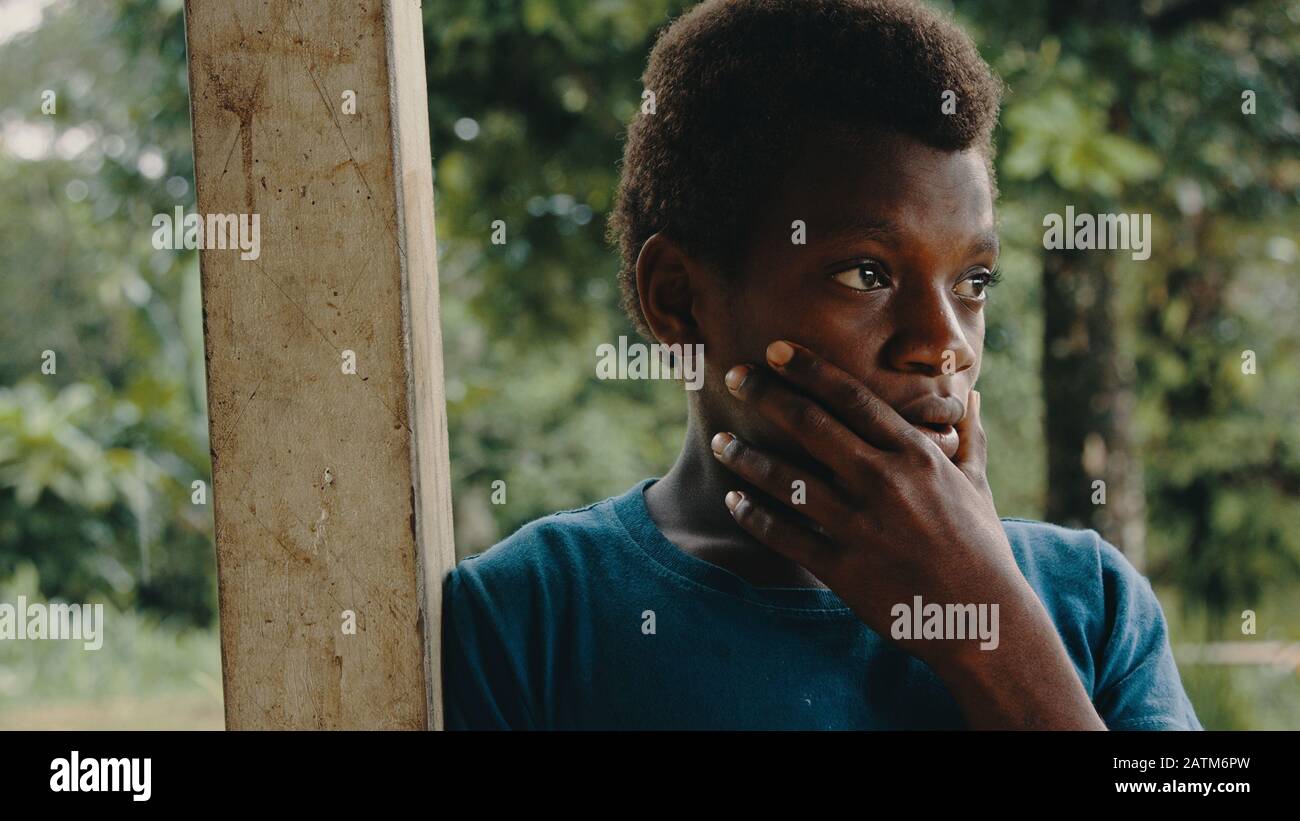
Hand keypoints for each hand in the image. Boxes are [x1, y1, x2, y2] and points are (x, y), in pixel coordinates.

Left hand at [712, 339, 1021, 661]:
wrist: (982, 621)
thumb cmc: (980, 548)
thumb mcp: (977, 485)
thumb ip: (968, 435)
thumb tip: (971, 394)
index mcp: (916, 456)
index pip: (853, 398)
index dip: (809, 369)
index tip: (776, 349)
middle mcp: (884, 483)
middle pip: (811, 426)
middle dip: (767, 395)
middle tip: (736, 376)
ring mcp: (860, 526)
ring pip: (786, 480)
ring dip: (746, 457)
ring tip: (721, 442)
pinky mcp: (841, 568)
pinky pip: (783, 534)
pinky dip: (753, 514)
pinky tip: (734, 499)